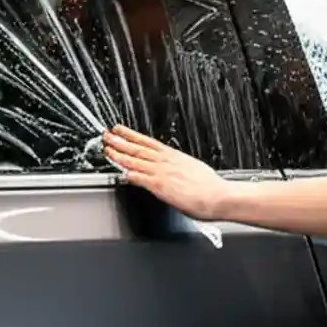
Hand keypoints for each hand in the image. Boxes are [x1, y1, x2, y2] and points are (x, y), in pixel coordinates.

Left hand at [102, 125, 234, 221]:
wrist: (219, 196)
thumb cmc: (210, 186)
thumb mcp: (193, 168)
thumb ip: (179, 166)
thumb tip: (174, 167)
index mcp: (173, 156)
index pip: (147, 142)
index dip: (131, 135)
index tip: (119, 130)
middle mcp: (166, 162)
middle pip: (138, 149)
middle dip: (120, 141)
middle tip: (106, 135)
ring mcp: (162, 174)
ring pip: (136, 161)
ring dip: (120, 155)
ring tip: (108, 150)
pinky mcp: (161, 187)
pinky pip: (141, 179)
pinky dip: (131, 174)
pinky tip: (121, 172)